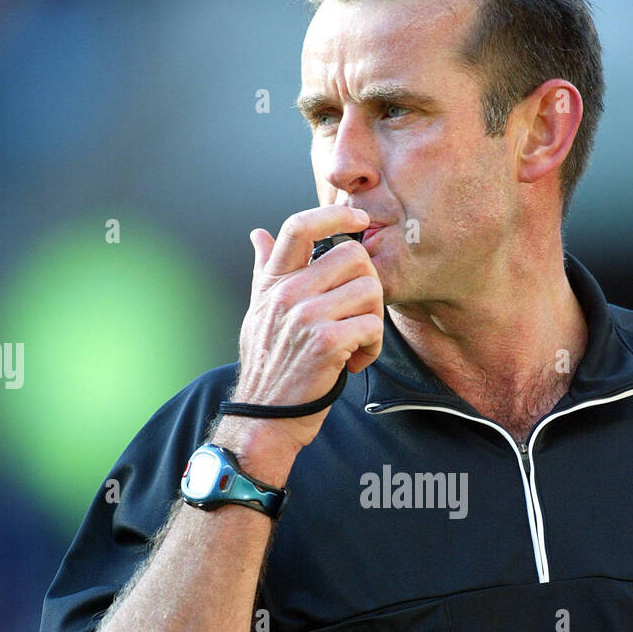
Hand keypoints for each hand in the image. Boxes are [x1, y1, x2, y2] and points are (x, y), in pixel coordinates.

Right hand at [229, 206, 384, 457]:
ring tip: (357, 342)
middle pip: (354, 256)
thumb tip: (259, 234)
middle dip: (369, 284)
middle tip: (360, 314)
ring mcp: (305, 316)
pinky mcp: (326, 342)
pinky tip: (355, 361)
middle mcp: (287, 293)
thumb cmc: (268, 365)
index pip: (300, 225)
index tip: (360, 220)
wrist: (263, 417)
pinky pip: (373, 326)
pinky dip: (373, 347)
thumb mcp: (258, 312)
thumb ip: (265, 271)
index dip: (336, 214)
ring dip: (374, 319)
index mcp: (274, 282)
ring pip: (370, 290)